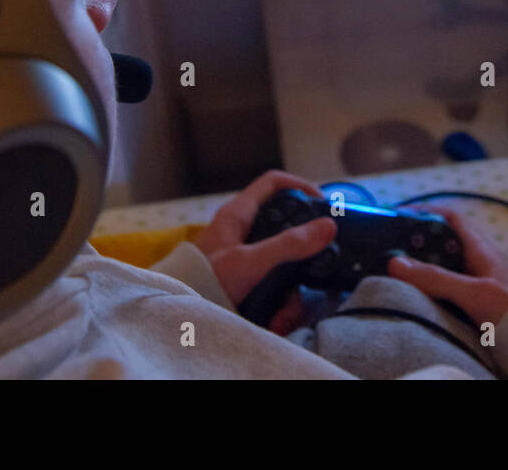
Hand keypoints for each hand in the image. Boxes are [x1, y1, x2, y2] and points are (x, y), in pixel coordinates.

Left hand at [194, 170, 336, 312]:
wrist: (179, 316)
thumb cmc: (205, 282)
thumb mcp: (250, 262)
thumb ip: (288, 245)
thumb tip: (328, 226)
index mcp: (238, 214)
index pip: (274, 184)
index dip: (300, 186)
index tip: (323, 202)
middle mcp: (245, 232)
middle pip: (287, 228)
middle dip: (304, 254)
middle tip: (320, 264)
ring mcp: (247, 258)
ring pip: (285, 264)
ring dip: (291, 293)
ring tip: (283, 316)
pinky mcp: (249, 281)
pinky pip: (275, 287)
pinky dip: (280, 306)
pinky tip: (276, 322)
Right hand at [387, 205, 507, 326]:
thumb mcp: (475, 293)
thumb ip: (437, 278)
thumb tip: (396, 263)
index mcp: (482, 251)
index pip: (452, 219)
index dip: (427, 212)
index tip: (400, 214)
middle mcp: (479, 266)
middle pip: (443, 244)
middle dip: (418, 244)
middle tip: (391, 250)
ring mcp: (478, 288)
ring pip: (445, 270)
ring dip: (423, 271)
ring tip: (397, 276)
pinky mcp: (477, 310)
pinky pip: (448, 294)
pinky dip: (431, 294)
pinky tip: (417, 302)